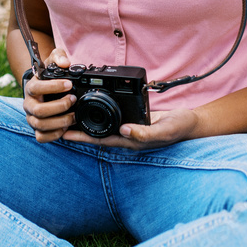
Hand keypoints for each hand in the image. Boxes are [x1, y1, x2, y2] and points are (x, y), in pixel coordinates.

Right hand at [22, 48, 76, 142]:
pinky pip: (41, 137)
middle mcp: (29, 104)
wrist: (44, 89)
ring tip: (73, 116)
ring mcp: (32, 118)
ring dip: (60, 121)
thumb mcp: (53, 60)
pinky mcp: (37, 130)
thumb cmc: (49, 75)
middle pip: (39, 110)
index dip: (53, 87)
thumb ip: (58, 56)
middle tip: (73, 100)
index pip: (37, 88)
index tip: (69, 84)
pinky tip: (65, 128)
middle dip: (59, 107)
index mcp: (31, 87)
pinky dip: (54, 135)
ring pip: (40, 125)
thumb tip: (65, 63)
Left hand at [62, 109, 200, 149]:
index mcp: (131, 140)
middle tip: (56, 122)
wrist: (190, 122)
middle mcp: (127, 136)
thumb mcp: (164, 130)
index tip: (64, 132)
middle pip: (97, 134)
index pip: (101, 140)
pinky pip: (112, 117)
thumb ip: (145, 132)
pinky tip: (91, 106)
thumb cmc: (179, 128)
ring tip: (67, 114)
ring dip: (86, 121)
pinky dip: (99, 113)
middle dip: (77, 130)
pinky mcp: (134, 119)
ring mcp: (130, 128)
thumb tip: (125, 130)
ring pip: (102, 126)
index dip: (82, 137)